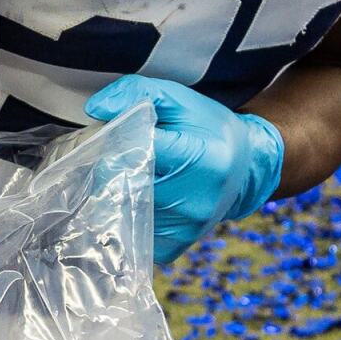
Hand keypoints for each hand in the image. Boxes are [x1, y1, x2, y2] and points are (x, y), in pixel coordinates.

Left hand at [83, 76, 284, 264]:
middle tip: (120, 155)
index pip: (136, 152)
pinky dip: (128, 214)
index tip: (114, 136)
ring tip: (133, 174)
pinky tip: (141, 198)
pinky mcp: (174, 246)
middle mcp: (196, 201)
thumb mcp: (181, 100)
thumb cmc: (211, 131)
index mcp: (202, 160)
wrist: (244, 168)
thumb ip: (138, 93)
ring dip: (118, 191)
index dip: (117, 141)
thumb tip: (96, 108)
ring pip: (123, 209)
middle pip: (125, 184)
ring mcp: (185, 228)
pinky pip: (132, 231)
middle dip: (112, 167)